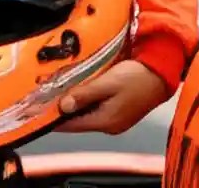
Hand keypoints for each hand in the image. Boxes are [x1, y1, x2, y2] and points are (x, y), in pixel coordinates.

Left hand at [53, 59, 171, 133]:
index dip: (53, 117)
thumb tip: (63, 106)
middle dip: (61, 109)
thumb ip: (84, 95)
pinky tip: (77, 90)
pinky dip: (85, 101)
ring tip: (56, 91)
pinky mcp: (120, 111)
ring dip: (73, 104)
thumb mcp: (107, 83)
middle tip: (43, 96)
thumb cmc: (136, 77)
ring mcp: (116, 119)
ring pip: (86, 114)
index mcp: (106, 121)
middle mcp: (110, 125)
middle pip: (77, 120)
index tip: (35, 108)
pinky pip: (96, 109)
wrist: (162, 73)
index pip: (71, 124)